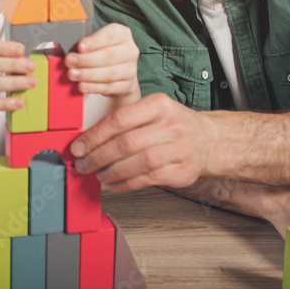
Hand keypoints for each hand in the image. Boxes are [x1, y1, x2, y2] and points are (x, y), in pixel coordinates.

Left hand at [65, 23, 140, 100]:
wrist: (120, 72)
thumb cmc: (103, 52)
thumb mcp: (94, 43)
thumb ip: (83, 45)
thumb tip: (66, 51)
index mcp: (122, 34)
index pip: (110, 35)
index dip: (95, 42)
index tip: (80, 47)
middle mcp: (129, 50)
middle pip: (109, 56)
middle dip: (87, 60)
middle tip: (70, 62)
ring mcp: (130, 69)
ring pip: (110, 73)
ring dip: (88, 74)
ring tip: (73, 74)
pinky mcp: (127, 85)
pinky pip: (110, 87)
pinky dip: (94, 87)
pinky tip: (82, 86)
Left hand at [70, 93, 217, 189]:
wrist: (210, 140)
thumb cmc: (173, 125)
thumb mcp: (153, 111)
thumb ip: (125, 122)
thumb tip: (88, 140)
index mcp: (159, 104)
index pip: (119, 119)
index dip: (94, 136)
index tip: (78, 146)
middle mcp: (172, 125)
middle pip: (126, 143)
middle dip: (98, 156)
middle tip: (83, 163)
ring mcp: (179, 149)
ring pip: (137, 163)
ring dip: (111, 172)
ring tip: (98, 174)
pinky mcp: (182, 172)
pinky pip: (147, 179)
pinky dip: (126, 184)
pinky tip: (113, 183)